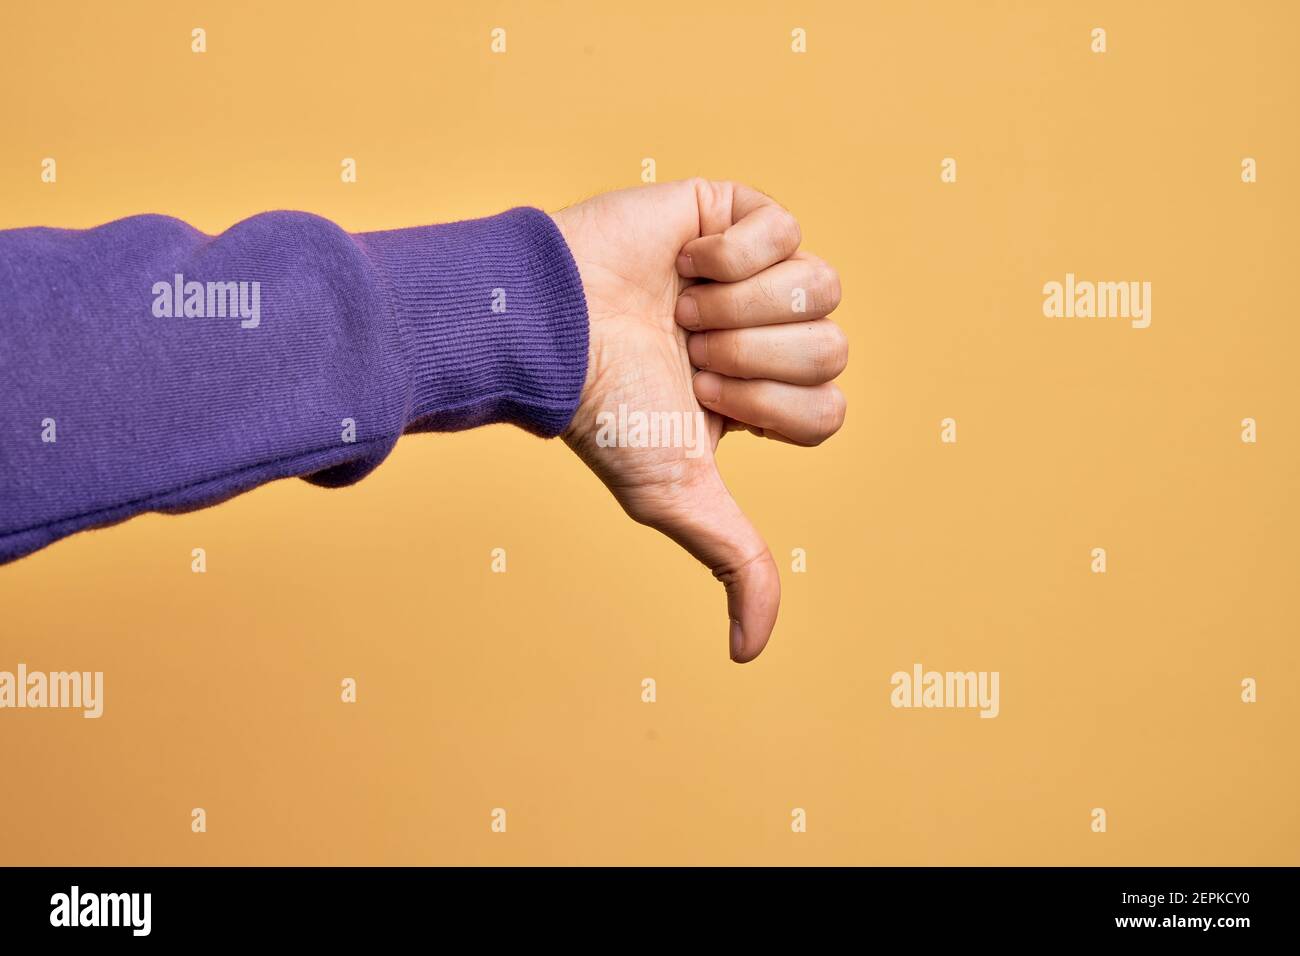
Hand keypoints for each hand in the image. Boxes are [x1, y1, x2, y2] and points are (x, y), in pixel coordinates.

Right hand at [552, 179, 846, 662]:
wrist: (552, 326)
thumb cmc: (606, 411)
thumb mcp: (675, 496)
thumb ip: (734, 563)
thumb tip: (751, 652)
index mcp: (763, 400)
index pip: (829, 413)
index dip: (767, 411)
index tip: (699, 401)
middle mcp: (769, 337)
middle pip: (832, 350)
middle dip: (749, 359)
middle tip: (686, 353)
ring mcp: (757, 273)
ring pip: (820, 286)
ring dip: (740, 308)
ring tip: (682, 309)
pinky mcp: (736, 213)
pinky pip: (784, 227)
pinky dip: (728, 254)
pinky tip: (682, 264)